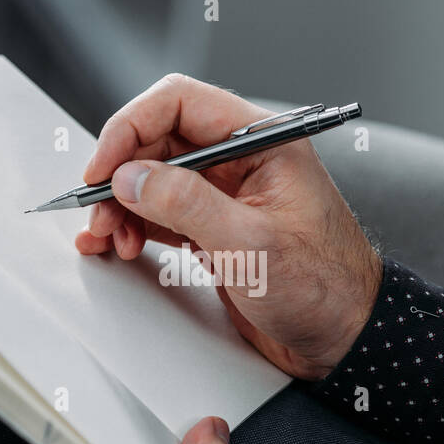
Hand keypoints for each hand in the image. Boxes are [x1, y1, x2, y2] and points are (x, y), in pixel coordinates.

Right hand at [76, 74, 382, 379]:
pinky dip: (134, 226)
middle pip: (159, 141)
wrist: (345, 340)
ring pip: (155, 179)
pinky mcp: (215, 228)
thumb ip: (186, 205)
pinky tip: (118, 243)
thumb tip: (131, 177)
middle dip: (121, 176)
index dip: (131, 128)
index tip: (104, 169)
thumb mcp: (249, 245)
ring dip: (123, 206)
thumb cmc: (324, 289)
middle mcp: (242, 160)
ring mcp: (227, 195)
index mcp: (262, 142)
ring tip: (109, 239)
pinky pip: (162, 213)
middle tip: (99, 214)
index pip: (180, 103)